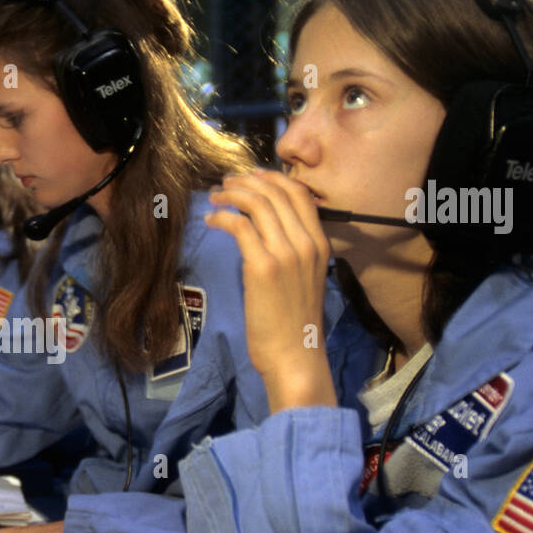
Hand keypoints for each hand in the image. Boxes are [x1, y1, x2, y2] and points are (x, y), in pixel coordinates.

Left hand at [207, 169, 336, 412]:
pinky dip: (222, 217)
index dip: (273, 178)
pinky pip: (240, 226)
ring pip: (258, 204)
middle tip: (225, 184)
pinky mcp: (264, 267)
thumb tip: (265, 232)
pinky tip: (211, 221)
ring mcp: (287, 253)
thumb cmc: (295, 325)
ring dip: (231, 195)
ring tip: (215, 198)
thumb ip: (293, 252)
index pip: (300, 194)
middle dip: (247, 182)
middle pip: (276, 193)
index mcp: (320, 244)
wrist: (295, 355)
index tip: (251, 176)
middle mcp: (307, 243)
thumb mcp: (304, 280)